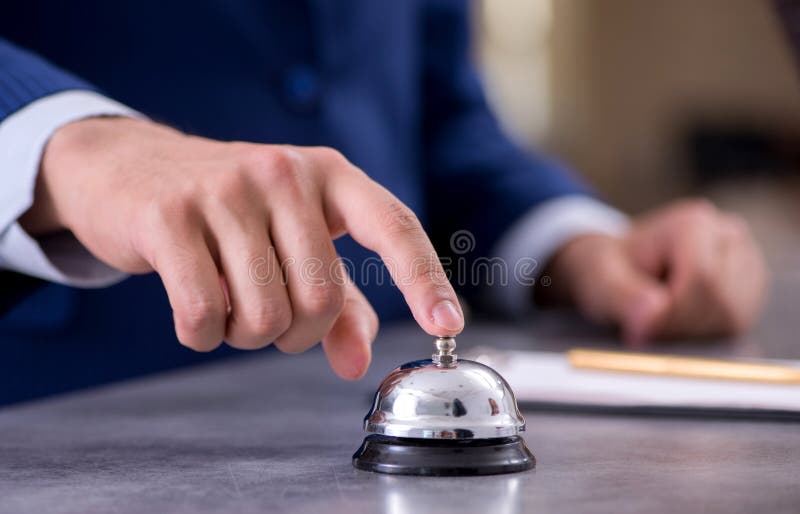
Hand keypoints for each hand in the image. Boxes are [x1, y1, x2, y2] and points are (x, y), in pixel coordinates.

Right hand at [21, 117, 463, 377]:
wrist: (130, 167)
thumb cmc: (229, 212)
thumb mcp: (293, 241)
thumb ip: (337, 302)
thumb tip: (358, 363)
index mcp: (328, 174)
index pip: (393, 225)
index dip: (423, 279)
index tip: (447, 325)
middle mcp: (284, 173)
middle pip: (322, 300)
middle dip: (297, 334)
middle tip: (271, 317)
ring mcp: (225, 190)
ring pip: (265, 315)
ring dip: (248, 336)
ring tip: (229, 303)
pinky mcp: (169, 216)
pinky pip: (204, 315)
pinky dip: (202, 335)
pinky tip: (196, 310)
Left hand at [542, 199, 767, 344]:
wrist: (617, 267)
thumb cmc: (608, 270)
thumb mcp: (601, 280)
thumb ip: (623, 295)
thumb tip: (652, 313)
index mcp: (693, 223)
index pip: (703, 280)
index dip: (673, 314)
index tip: (639, 331)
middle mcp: (729, 235)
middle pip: (722, 300)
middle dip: (681, 327)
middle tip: (645, 332)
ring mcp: (746, 260)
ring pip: (735, 316)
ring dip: (694, 334)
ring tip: (658, 326)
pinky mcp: (750, 286)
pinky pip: (739, 324)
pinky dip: (706, 335)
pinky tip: (677, 326)